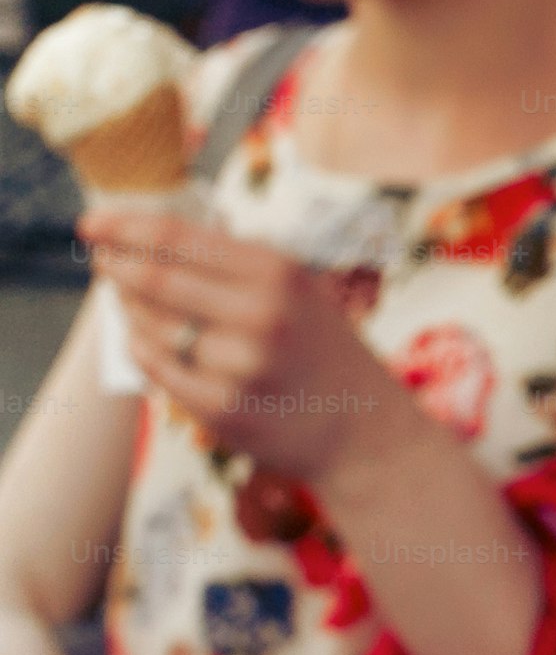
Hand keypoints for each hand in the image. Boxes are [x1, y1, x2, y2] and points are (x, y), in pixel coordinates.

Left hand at [81, 210, 401, 482]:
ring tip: (128, 302)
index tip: (90, 223)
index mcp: (279, 273)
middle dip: (115, 266)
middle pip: (152, 278)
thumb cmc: (323, 352)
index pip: (176, 237)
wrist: (366, 431)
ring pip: (149, 325)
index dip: (123, 226)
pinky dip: (140, 350)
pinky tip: (141, 341)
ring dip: (128, 310)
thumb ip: (238, 265)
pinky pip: (156, 368)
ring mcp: (240, 365)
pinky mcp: (223, 408)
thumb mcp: (300, 292)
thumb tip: (152, 238)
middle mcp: (261, 315)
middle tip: (101, 262)